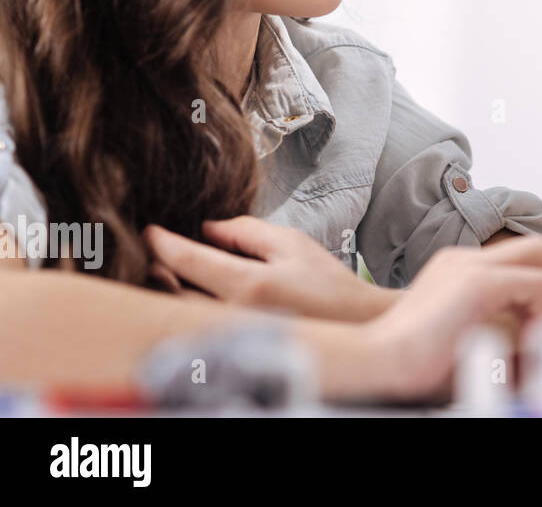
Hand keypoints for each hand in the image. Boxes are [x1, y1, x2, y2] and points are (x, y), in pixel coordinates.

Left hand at [143, 217, 396, 322]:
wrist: (352, 327)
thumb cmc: (327, 284)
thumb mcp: (292, 243)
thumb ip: (247, 231)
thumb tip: (207, 228)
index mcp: (250, 285)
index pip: (188, 261)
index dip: (163, 243)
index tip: (150, 231)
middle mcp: (233, 316)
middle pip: (171, 293)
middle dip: (158, 270)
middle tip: (154, 253)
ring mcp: (229, 339)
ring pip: (177, 315)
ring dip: (165, 293)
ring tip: (166, 274)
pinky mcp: (232, 352)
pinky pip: (193, 330)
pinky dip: (181, 313)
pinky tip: (186, 298)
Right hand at [363, 234, 541, 399]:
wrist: (377, 361)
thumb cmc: (411, 360)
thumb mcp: (460, 333)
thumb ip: (492, 325)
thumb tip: (533, 340)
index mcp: (458, 269)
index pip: (517, 257)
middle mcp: (465, 260)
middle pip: (534, 246)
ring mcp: (470, 266)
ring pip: (540, 254)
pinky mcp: (477, 283)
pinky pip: (534, 281)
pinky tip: (536, 335)